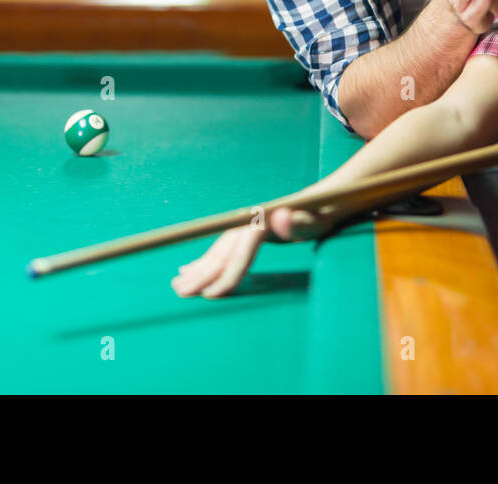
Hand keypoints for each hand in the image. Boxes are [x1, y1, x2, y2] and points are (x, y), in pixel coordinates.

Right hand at [171, 205, 333, 298]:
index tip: (212, 295)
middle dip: (201, 275)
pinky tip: (189, 269)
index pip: (240, 253)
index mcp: (260, 222)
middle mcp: (246, 223)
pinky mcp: (244, 232)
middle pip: (221, 253)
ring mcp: (242, 226)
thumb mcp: (315, 221)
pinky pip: (220, 249)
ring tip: (177, 285)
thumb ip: (299, 222)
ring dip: (196, 269)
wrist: (319, 201)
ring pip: (216, 252)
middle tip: (181, 294)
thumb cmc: (319, 215)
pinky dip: (204, 260)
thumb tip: (282, 216)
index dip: (226, 274)